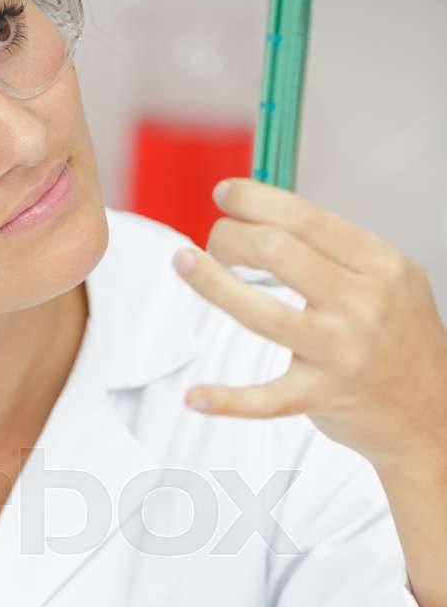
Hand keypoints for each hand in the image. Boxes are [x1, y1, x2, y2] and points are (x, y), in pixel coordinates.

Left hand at [172, 178, 446, 475]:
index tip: (225, 193)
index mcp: (379, 264)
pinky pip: (266, 398)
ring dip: (212, 283)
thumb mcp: (390, 280)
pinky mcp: (321, 396)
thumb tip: (269, 216)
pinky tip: (195, 395)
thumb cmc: (399, 339)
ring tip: (185, 263)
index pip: (307, 218)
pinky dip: (226, 400)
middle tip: (213, 241)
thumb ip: (338, 251)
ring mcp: (341, 351)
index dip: (257, 200)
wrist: (431, 413)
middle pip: (278, 252)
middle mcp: (363, 303)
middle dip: (231, 236)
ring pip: (261, 312)